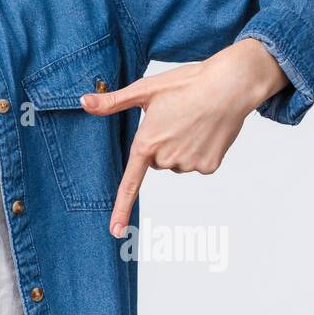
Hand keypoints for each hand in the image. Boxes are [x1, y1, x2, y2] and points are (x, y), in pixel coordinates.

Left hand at [80, 37, 287, 237]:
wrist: (230, 85)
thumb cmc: (186, 83)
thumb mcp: (145, 89)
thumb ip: (112, 101)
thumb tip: (83, 102)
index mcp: (147, 142)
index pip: (130, 182)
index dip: (120, 208)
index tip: (114, 231)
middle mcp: (166, 158)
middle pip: (155, 162)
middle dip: (160, 145)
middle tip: (174, 119)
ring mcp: (190, 164)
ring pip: (176, 163)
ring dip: (180, 147)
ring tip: (192, 121)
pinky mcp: (209, 166)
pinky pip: (196, 164)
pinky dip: (199, 151)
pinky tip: (206, 131)